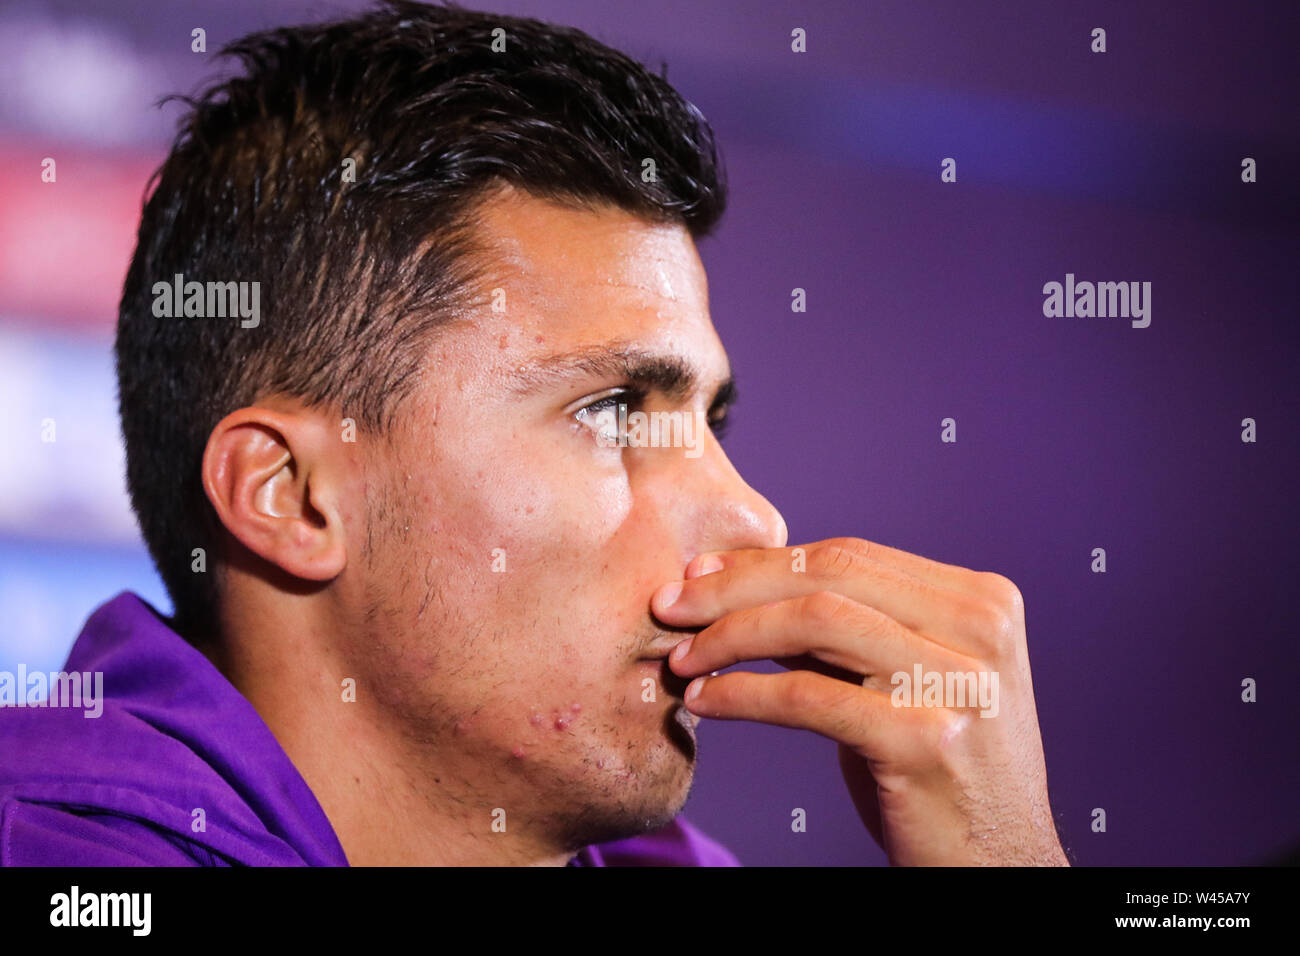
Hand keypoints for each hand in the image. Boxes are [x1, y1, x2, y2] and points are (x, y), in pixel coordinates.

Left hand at [652, 537, 1067, 865]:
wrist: (997, 867)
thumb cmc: (936, 773)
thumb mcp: (900, 682)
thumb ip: (841, 631)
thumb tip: (732, 583)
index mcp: (980, 601)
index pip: (850, 556)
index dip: (763, 561)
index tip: (699, 575)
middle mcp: (981, 630)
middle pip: (830, 577)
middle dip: (734, 587)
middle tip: (670, 606)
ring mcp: (959, 683)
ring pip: (816, 622)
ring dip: (730, 636)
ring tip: (681, 658)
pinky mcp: (927, 740)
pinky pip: (808, 696)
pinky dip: (743, 692)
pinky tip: (705, 700)